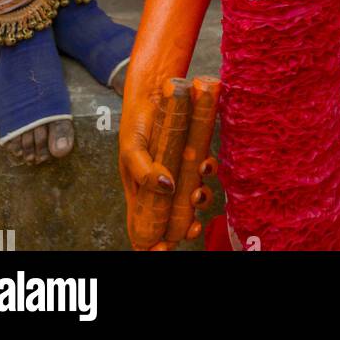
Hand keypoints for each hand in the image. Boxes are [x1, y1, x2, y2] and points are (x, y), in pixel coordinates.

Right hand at [120, 91, 215, 250]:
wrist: (154, 90)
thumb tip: (167, 188)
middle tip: (193, 228)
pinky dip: (207, 171)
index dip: (152, 243)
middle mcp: (160, 185)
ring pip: (190, 197)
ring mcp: (177, 170)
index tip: (164, 249)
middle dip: (184, 228)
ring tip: (199, 194)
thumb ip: (143, 172)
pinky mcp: (192, 154)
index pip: (143, 227)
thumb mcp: (131, 149)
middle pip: (172, 218)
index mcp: (139, 191)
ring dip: (199, 200)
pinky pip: (203, 170)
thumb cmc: (136, 123)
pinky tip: (207, 165)